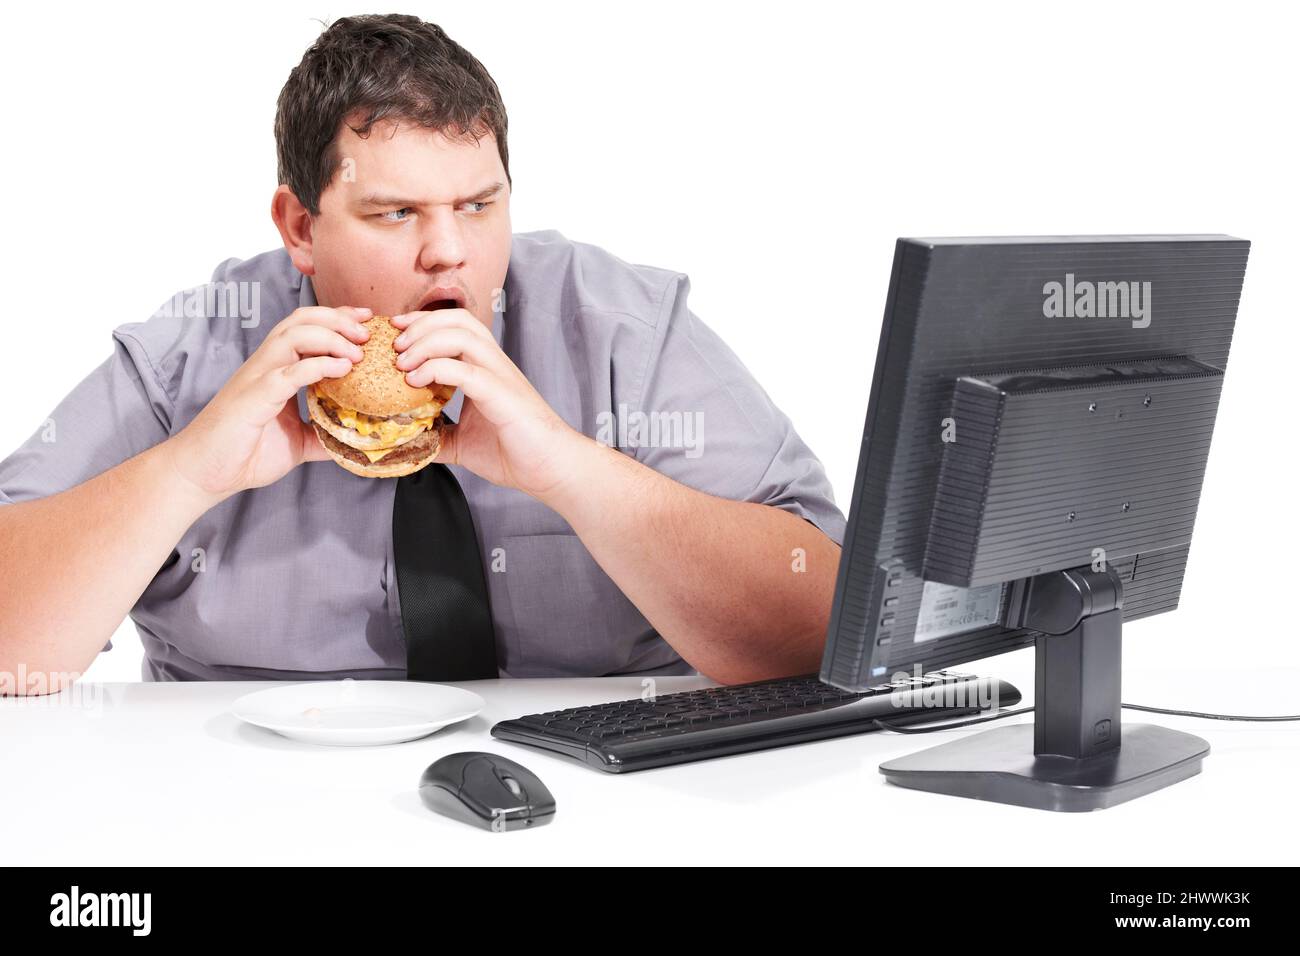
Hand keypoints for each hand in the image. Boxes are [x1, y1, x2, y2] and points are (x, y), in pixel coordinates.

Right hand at [164, 305, 373, 502]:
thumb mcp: (297, 443)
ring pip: (293, 335)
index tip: (366, 320)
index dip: (336, 318)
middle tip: (367, 331)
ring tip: (358, 352)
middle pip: (301, 320)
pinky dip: (318, 365)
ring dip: (330, 337)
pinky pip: (288, 372)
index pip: (306, 328)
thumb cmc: (244, 454)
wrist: (204, 473)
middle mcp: (265, 366)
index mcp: (275, 369)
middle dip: (338, 319)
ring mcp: (258, 378)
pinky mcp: (254, 397)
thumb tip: (355, 440)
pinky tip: (342, 369)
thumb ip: (323, 435)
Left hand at [390, 308, 585, 500]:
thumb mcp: (463, 444)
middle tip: (395, 346)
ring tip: (403, 363)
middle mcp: (494, 364)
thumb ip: (437, 436)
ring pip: (462, 335)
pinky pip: (465, 369)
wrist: (551, 469)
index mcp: (486, 368)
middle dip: (420, 324)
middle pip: (458, 319)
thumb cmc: (515, 454)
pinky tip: (416, 382)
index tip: (395, 334)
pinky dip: (435, 369)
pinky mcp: (501, 395)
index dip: (423, 322)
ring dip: (425, 342)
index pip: (455, 326)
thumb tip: (406, 441)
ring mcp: (500, 376)